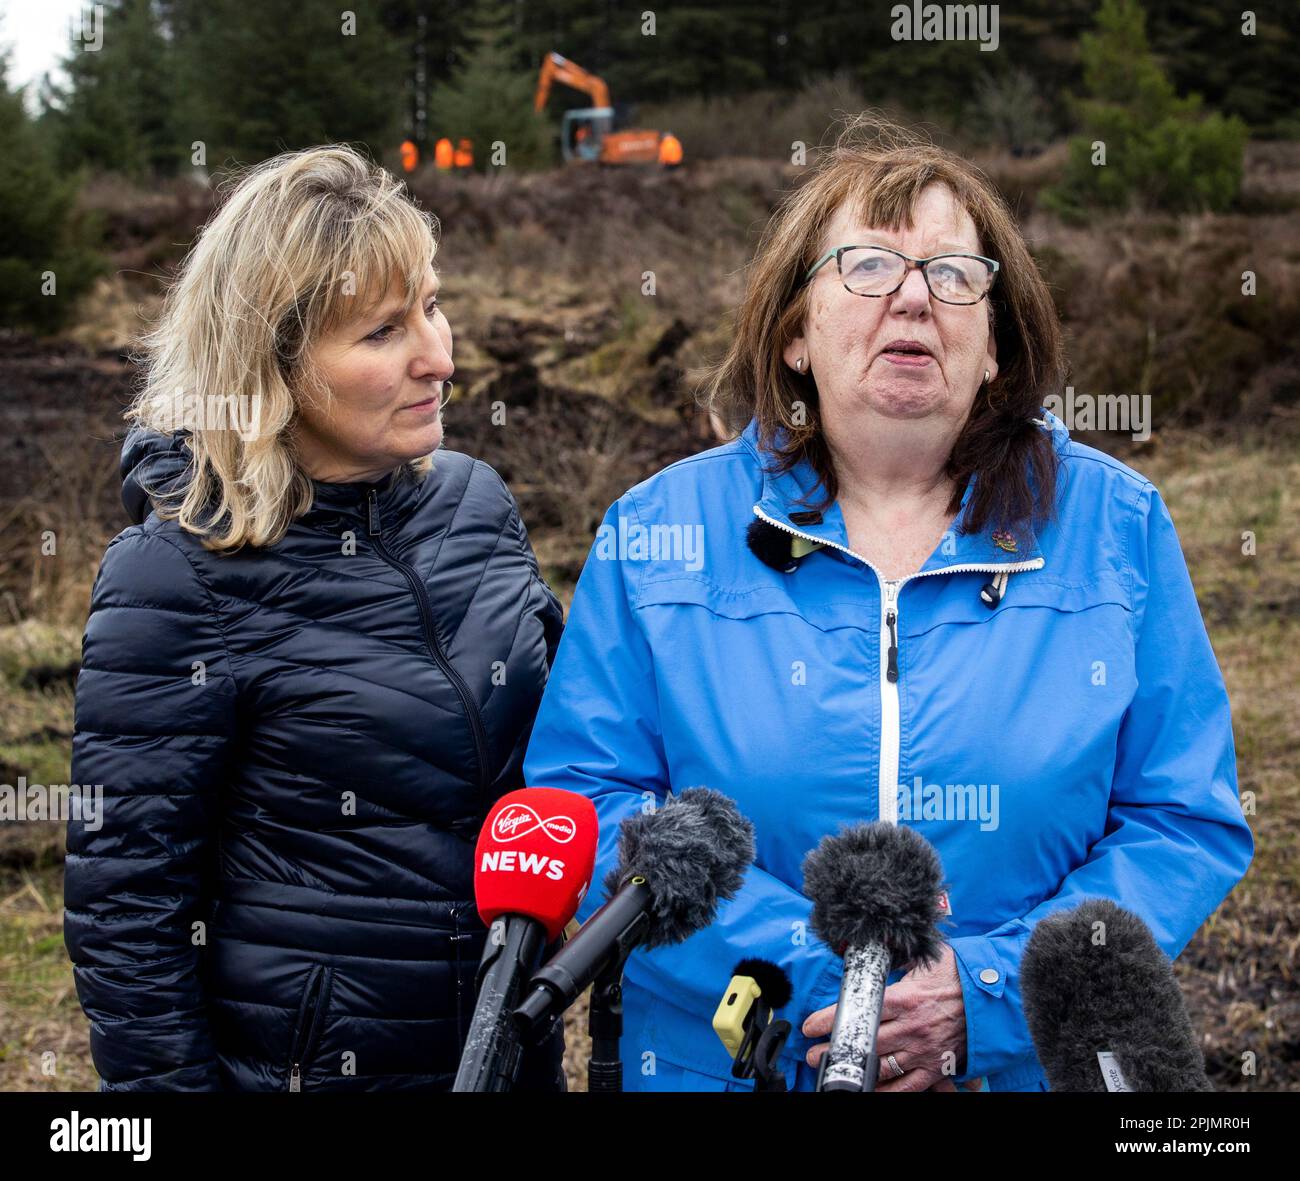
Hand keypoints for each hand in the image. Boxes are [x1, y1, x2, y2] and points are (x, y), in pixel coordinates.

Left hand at [802, 943, 967, 1091]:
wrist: (994, 997)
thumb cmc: (959, 975)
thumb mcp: (925, 960)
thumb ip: (897, 961)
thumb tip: (874, 953)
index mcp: (904, 999)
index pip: (859, 1011)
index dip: (829, 1020)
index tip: (810, 1025)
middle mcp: (911, 1028)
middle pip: (865, 1043)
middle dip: (835, 1050)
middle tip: (813, 1054)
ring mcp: (923, 1050)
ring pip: (882, 1067)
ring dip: (855, 1070)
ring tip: (834, 1070)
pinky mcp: (936, 1066)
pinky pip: (908, 1085)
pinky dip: (888, 1091)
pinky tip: (871, 1089)